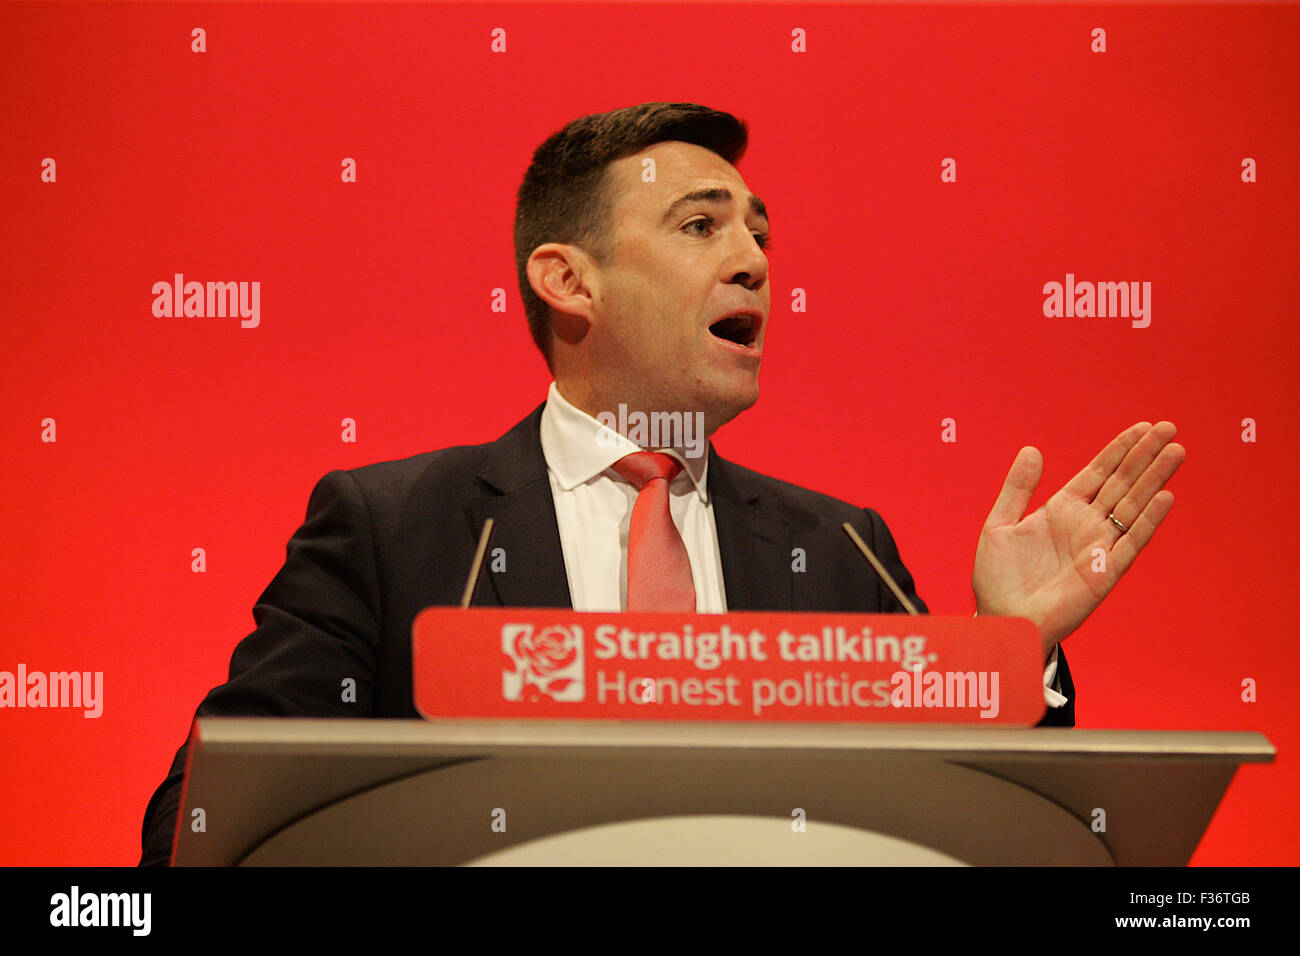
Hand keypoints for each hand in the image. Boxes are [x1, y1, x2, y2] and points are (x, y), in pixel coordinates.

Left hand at [972, 421, 1184, 660]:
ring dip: (1154, 479)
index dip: (1119, 450)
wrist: (1000, 620)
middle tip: (1168, 428)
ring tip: (1176, 451)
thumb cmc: (997, 580)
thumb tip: (1032, 449)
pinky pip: (1130, 543)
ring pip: (1132, 506)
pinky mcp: (1104, 572)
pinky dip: (1147, 520)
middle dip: (1144, 456)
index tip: (1142, 427)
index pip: (1098, 473)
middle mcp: (1085, 526)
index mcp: (1061, 511)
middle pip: (1122, 483)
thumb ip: (1017, 488)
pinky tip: (1164, 496)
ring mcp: (1097, 548)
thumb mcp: (999, 525)